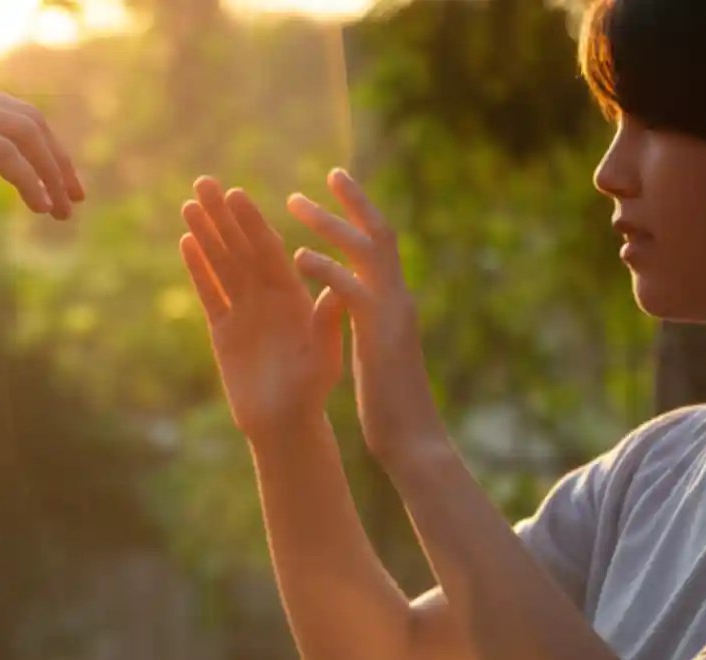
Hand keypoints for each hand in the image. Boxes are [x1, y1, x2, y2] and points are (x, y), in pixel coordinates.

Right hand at [0, 71, 85, 218]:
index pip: (13, 116)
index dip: (44, 151)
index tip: (61, 186)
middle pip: (28, 121)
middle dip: (58, 161)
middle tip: (75, 200)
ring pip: (23, 133)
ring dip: (49, 173)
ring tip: (61, 211)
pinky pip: (2, 151)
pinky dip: (29, 178)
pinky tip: (41, 205)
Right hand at [180, 177, 345, 439]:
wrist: (284, 424)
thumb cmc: (310, 393)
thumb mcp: (324, 358)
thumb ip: (326, 325)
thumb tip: (336, 293)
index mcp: (292, 296)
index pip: (268, 251)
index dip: (251, 223)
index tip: (237, 194)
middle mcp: (266, 297)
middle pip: (240, 248)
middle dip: (223, 216)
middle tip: (203, 181)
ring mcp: (242, 311)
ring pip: (221, 265)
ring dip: (206, 234)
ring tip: (189, 203)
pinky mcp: (223, 330)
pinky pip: (209, 292)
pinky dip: (197, 268)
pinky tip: (187, 241)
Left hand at [288, 169, 444, 462]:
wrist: (411, 440)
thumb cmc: (391, 402)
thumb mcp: (377, 349)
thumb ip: (368, 319)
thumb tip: (354, 302)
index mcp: (394, 302)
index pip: (381, 245)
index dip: (361, 214)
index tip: (339, 186)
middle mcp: (398, 298)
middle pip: (379, 234)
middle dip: (353, 202)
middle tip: (326, 175)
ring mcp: (392, 313)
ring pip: (365, 252)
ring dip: (329, 224)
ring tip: (294, 203)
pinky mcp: (378, 334)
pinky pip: (350, 292)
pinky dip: (326, 270)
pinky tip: (298, 256)